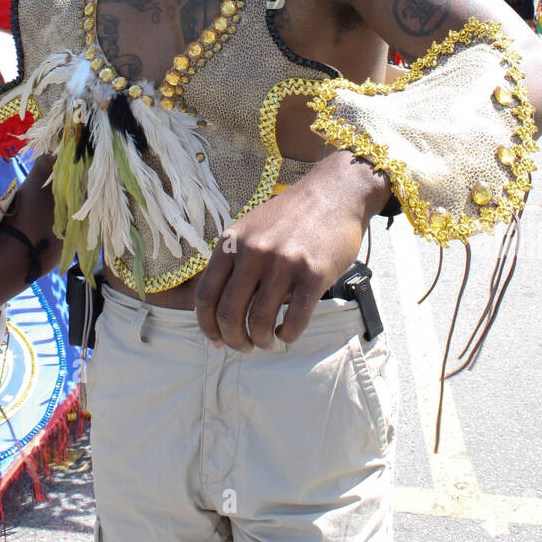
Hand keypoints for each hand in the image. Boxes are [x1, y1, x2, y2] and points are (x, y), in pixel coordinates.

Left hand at [194, 160, 389, 351]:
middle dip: (234, 340)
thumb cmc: (292, 216)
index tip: (216, 341)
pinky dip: (288, 335)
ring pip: (260, 321)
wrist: (335, 193)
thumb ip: (234, 259)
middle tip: (244, 348)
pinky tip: (287, 333)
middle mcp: (254, 252)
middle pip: (229, 313)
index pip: (206, 295)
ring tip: (269, 343)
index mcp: (233, 242)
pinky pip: (294, 319)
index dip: (207, 325)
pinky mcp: (313, 273)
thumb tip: (219, 307)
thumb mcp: (251, 228)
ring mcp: (283, 262)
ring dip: (262, 341)